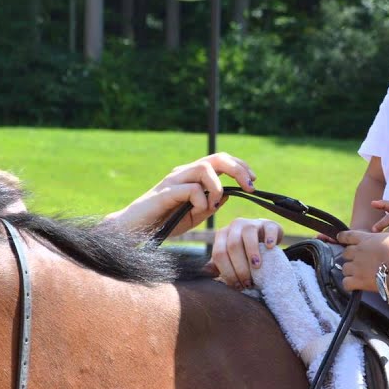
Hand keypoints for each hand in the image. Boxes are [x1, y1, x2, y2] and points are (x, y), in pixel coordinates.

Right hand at [103, 152, 256, 235]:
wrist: (135, 231)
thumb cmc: (165, 222)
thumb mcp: (194, 215)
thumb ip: (211, 204)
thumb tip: (230, 194)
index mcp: (192, 176)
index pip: (221, 161)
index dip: (240, 167)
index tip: (253, 181)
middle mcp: (183, 172)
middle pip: (217, 158)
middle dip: (238, 169)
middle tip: (249, 186)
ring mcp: (173, 180)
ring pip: (204, 168)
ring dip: (217, 187)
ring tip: (215, 203)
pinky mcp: (165, 192)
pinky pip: (191, 189)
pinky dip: (201, 201)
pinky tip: (198, 212)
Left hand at [205, 218, 283, 288]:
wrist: (264, 236)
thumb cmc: (244, 251)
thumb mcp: (229, 256)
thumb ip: (217, 264)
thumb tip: (204, 272)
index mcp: (222, 235)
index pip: (219, 254)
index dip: (227, 272)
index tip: (237, 286)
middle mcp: (234, 226)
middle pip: (233, 246)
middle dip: (240, 267)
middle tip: (248, 283)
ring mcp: (251, 223)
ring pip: (248, 234)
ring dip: (252, 253)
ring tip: (257, 268)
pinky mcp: (268, 224)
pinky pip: (268, 228)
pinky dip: (269, 238)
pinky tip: (270, 248)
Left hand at [335, 229, 388, 292]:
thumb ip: (387, 240)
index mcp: (366, 239)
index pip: (348, 236)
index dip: (343, 237)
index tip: (340, 238)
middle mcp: (358, 252)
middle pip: (345, 253)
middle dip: (350, 256)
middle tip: (358, 260)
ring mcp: (356, 267)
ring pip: (344, 268)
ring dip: (350, 271)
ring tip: (357, 274)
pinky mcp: (358, 281)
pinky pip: (346, 283)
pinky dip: (349, 285)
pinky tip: (354, 285)